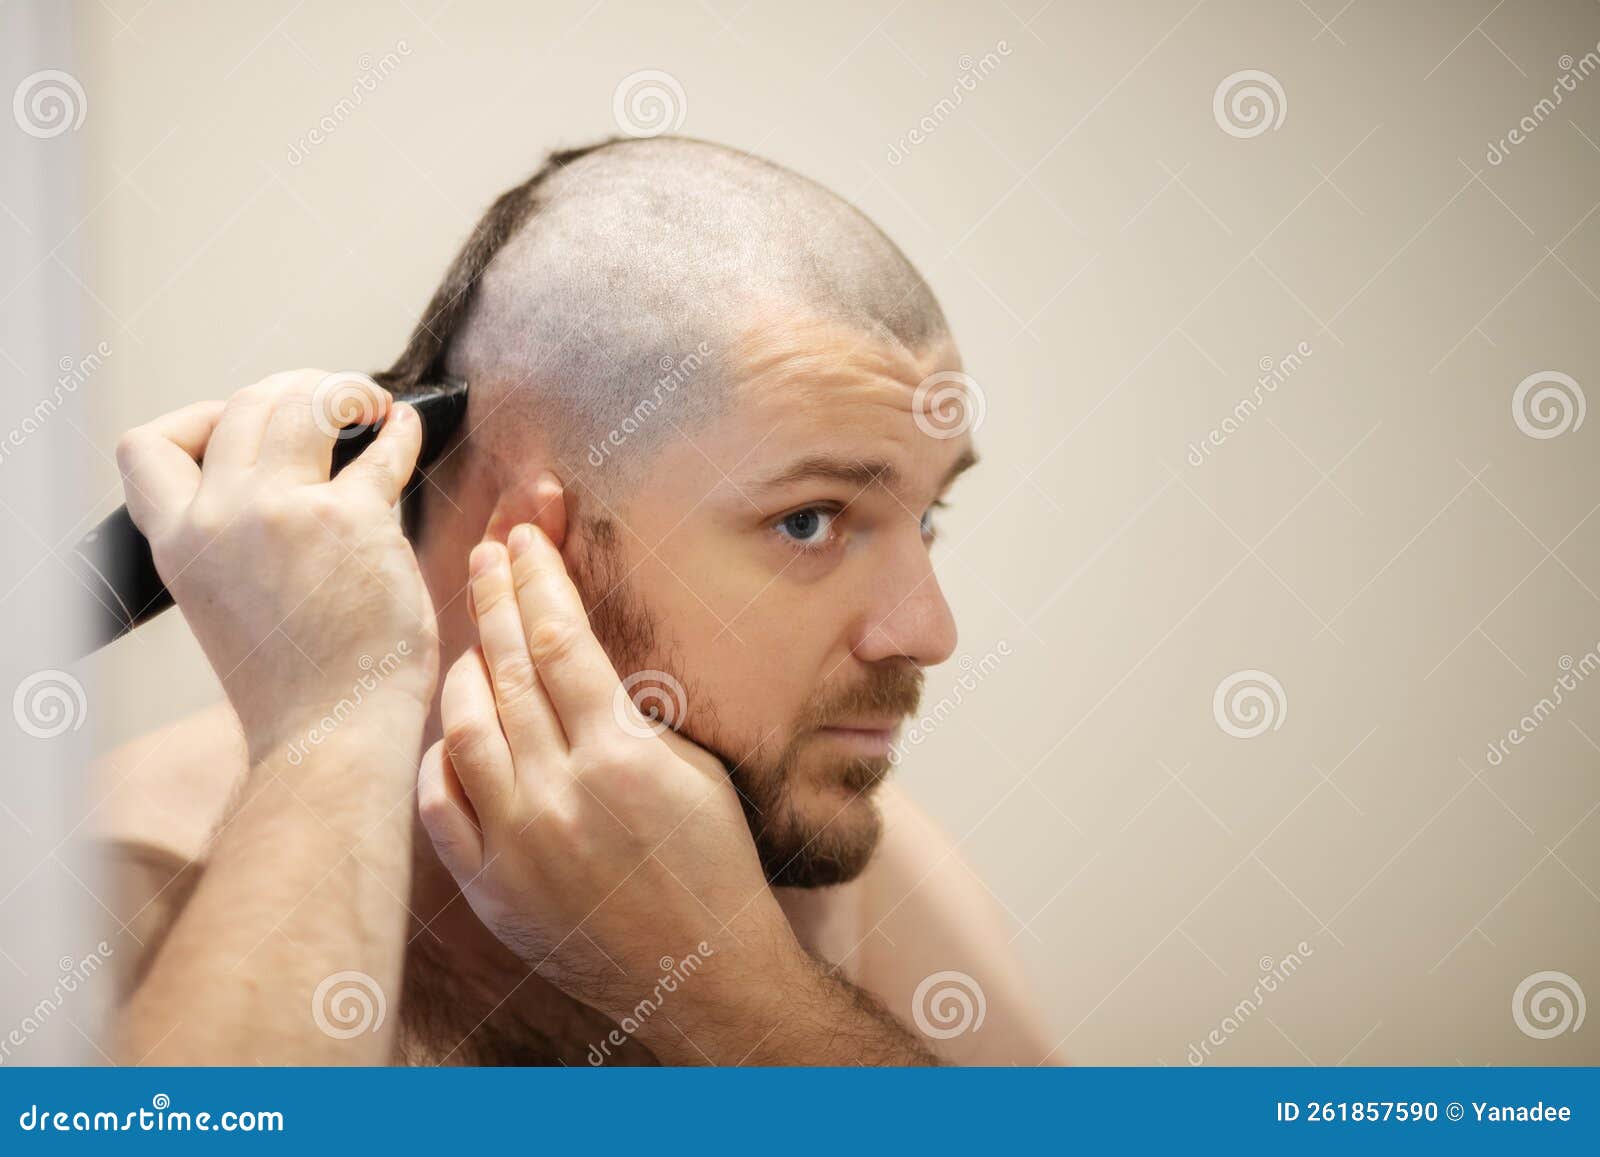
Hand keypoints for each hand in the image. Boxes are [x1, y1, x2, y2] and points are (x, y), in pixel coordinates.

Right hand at [115, 370, 439, 758]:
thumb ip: (235, 535)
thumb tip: (281, 470)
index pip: (148, 446)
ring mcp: (285, 513)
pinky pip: (382, 448)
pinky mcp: (354, 521)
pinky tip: (405, 430)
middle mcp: (221, 517)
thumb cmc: (296, 679)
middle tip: (329, 404)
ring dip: (340, 390)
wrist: (330, 732)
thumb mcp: (224, 597)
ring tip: (367, 405)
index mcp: (180, 542)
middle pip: (242, 404)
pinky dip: (399, 429)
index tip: (241, 427)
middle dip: (289, 388)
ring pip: (303, 402)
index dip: (197, 418)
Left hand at [416, 516, 804, 1030]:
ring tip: (476, 639)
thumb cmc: (715, 863)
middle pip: (509, 670)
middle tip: (486, 555)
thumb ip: (628, 712)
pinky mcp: (490, 888)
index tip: (524, 540)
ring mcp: (517, 845)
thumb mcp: (694, 769)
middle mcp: (562, 795)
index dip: (538, 579)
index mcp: (623, 757)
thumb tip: (575, 653)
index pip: (563, 641)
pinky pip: (442, 803)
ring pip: (464, 728)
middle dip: (495, 599)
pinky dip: (442, 757)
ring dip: (465, 671)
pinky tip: (454, 730)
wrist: (702, 970)